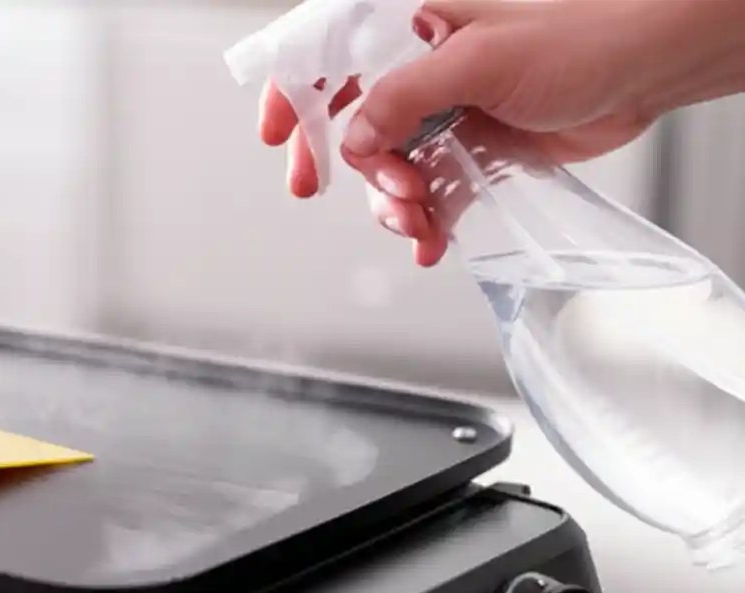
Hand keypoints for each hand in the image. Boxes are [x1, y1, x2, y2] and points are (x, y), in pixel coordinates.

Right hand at [259, 0, 671, 265]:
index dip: (291, 90)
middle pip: (347, 120)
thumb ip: (404, 96)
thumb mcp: (479, 60)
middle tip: (315, 188)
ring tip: (416, 215)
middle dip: (342, 161)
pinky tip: (431, 238)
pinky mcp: (467, 151)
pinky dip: (423, 220)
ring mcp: (441, 112)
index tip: (276, 134)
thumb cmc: (579, 39)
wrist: (643, 72)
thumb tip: (355, 137)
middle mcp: (417, 69)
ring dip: (390, 201)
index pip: (326, 51)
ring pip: (385, 167)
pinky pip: (425, 192)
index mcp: (410, 26)